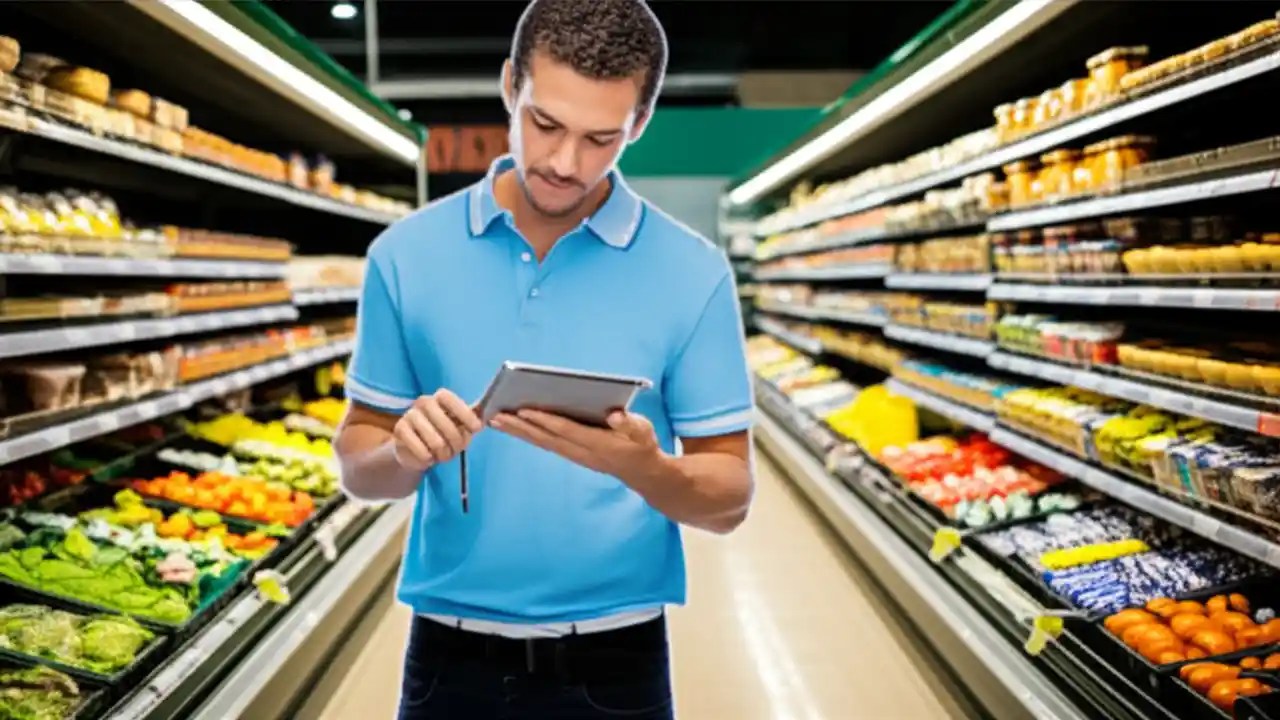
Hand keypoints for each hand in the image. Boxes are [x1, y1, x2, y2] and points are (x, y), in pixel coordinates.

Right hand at [392, 390, 483, 471]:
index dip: (464, 413)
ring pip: (434, 440)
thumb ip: (472, 421)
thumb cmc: (444, 435)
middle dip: (456, 442)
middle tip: (457, 450)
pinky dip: (428, 457)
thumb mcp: (461, 428)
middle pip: (445, 423)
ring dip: (443, 453)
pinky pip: (420, 448)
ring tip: (443, 455)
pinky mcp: (399, 430)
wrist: (418, 451)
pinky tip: (428, 457)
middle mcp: (424, 402)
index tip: (476, 428)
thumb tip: (487, 417)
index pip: (450, 399)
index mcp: (440, 397)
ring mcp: (409, 415)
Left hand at [490, 409, 665, 483]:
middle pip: (546, 438)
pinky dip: (528, 435)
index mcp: (599, 444)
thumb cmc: (642, 445)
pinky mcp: (572, 455)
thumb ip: (630, 424)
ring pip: (542, 443)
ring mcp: (575, 456)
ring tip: (496, 420)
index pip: (567, 430)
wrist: (642, 472)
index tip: (524, 410)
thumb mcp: (644, 432)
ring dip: (518, 432)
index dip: (545, 420)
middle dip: (521, 426)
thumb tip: (615, 415)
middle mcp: (583, 452)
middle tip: (496, 415)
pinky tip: (514, 427)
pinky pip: (546, 445)